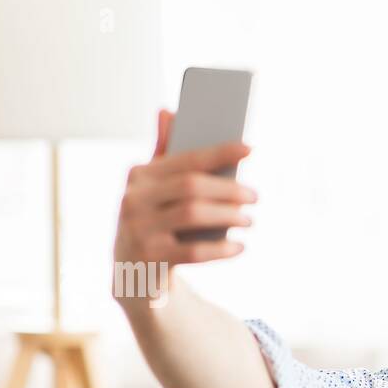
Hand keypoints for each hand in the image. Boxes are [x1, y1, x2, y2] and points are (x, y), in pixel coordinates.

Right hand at [112, 108, 256, 299]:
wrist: (133, 277)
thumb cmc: (152, 224)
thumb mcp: (153, 190)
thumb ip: (162, 153)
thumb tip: (166, 110)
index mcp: (138, 176)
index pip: (185, 158)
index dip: (219, 152)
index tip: (249, 148)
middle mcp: (133, 200)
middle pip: (192, 186)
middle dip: (229, 189)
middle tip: (255, 196)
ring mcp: (139, 230)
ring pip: (193, 215)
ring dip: (229, 216)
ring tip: (249, 220)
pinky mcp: (150, 260)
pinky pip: (194, 251)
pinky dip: (222, 249)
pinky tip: (239, 247)